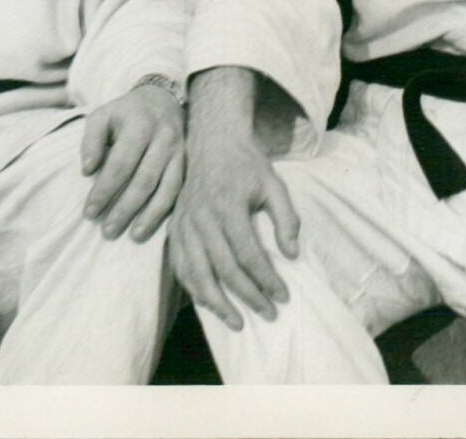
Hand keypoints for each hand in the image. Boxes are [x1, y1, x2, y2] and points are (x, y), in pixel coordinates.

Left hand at [78, 81, 184, 242]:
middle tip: (107, 231)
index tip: (89, 212)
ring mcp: (179, 151)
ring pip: (167, 187)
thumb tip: (87, 171)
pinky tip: (155, 225)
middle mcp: (163, 138)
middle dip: (125, 209)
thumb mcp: (102, 116)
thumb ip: (91, 141)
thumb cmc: (125, 113)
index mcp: (139, 124)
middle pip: (144, 179)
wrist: (162, 99)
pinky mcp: (188, 161)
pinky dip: (167, 209)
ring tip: (134, 236)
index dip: (105, 190)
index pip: (121, 163)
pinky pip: (179, 189)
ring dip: (150, 215)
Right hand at [172, 128, 300, 329]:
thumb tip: (291, 254)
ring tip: (237, 322)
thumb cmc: (247, 165)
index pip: (249, 254)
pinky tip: (210, 303)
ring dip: (218, 303)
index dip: (267, 280)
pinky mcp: (174, 229)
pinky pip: (180, 267)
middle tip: (269, 313)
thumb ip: (285, 218)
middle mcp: (203, 219)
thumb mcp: (274, 184)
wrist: (212, 142)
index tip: (284, 296)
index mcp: (229, 207)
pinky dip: (194, 289)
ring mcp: (184, 225)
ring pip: (197, 275)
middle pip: (224, 270)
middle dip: (248, 297)